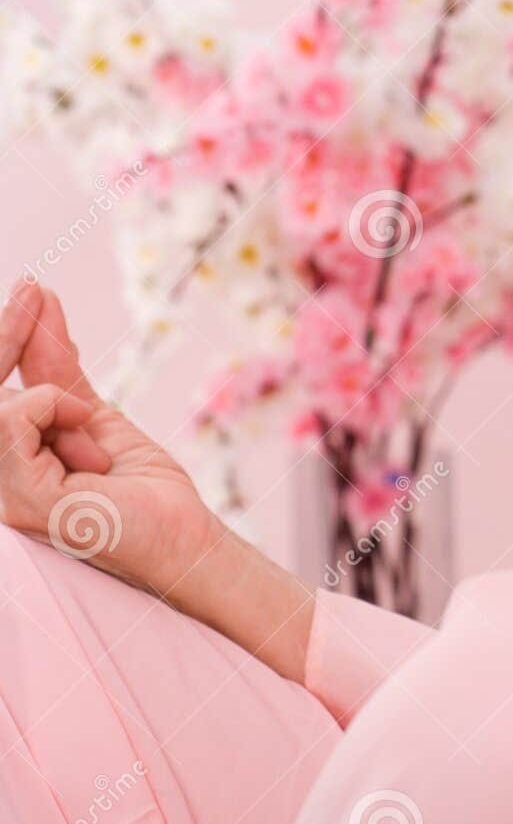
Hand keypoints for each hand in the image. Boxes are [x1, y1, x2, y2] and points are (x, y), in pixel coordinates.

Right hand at [0, 280, 314, 682]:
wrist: (183, 536)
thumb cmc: (140, 490)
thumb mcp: (92, 416)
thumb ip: (56, 373)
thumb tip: (39, 310)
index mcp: (10, 466)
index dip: (6, 339)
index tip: (32, 288)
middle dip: (7, 333)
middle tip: (35, 287)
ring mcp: (4, 496)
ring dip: (55, 399)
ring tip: (94, 442)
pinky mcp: (24, 500)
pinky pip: (13, 421)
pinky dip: (53, 409)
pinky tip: (86, 436)